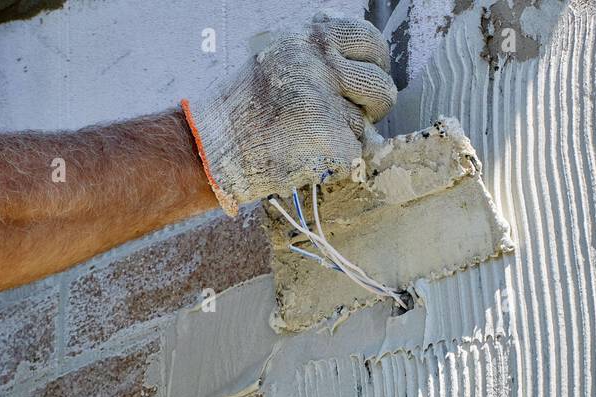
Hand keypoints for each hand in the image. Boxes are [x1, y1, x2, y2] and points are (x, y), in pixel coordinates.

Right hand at [182, 14, 397, 214]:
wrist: (214, 147)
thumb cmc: (245, 107)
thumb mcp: (277, 55)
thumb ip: (318, 51)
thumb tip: (363, 59)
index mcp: (309, 39)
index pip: (369, 40)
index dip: (376, 63)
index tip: (372, 76)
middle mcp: (321, 65)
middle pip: (381, 86)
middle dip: (374, 106)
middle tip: (354, 116)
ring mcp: (327, 105)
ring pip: (365, 125)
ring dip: (348, 135)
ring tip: (311, 136)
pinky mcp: (332, 143)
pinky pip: (355, 154)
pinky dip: (338, 160)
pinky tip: (308, 155)